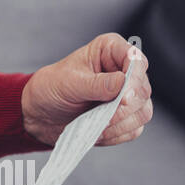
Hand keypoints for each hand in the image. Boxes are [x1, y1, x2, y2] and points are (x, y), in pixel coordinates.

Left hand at [21, 33, 151, 147]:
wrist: (40, 113)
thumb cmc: (51, 88)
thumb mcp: (69, 82)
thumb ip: (96, 84)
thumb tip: (123, 83)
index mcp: (110, 50)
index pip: (136, 60)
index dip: (134, 79)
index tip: (123, 98)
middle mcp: (124, 71)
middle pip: (143, 90)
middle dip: (124, 107)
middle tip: (104, 117)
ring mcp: (127, 96)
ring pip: (143, 112)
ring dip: (121, 123)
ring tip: (96, 125)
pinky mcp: (126, 118)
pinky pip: (134, 129)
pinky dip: (117, 134)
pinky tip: (98, 132)